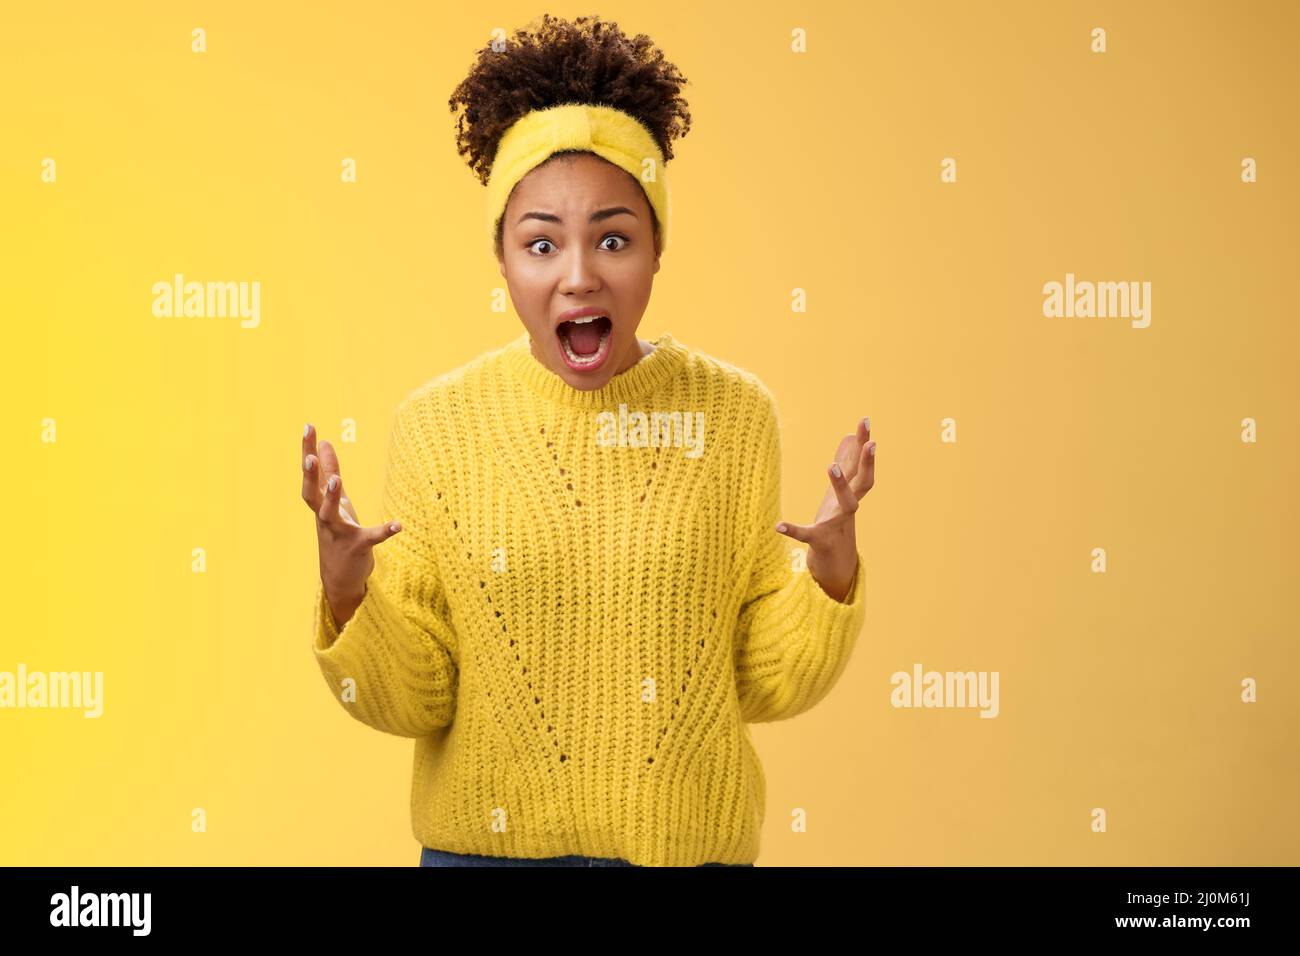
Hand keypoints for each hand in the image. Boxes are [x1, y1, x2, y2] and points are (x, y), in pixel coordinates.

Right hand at [301, 423, 401, 625]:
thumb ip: (330, 472)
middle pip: (311, 494)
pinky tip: (398, 525)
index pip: (311, 474)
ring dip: (333, 497)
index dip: (308, 450)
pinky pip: (371, 538)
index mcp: (320, 504)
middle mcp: (324, 517)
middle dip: (310, 475)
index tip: (308, 426)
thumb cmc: (337, 532)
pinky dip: (384, 531)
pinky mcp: (357, 547)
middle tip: (310, 456)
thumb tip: (326, 443)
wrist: (339, 578)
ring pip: (330, 514)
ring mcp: (338, 533)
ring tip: (338, 479)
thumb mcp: (334, 501)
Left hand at [775, 416, 875, 601]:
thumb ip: (845, 465)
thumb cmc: (836, 520)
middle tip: (870, 442)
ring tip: (830, 465)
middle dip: (868, 462)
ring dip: (841, 485)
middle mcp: (850, 507)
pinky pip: (807, 535)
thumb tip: (848, 436)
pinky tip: (779, 525)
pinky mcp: (820, 541)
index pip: (862, 465)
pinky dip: (794, 530)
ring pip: (847, 505)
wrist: (836, 562)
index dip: (864, 443)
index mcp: (852, 494)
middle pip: (865, 483)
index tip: (865, 421)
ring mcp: (837, 524)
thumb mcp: (840, 490)